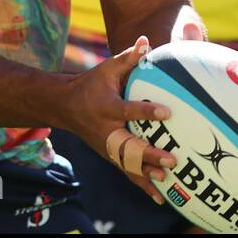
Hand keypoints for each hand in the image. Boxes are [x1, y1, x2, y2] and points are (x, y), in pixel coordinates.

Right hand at [58, 35, 176, 203]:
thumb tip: (146, 40)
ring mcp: (107, 146)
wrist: (65, 107)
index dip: (147, 111)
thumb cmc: (92, 84)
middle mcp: (106, 130)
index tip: (167, 112)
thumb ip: (128, 58)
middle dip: (149, 155)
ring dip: (146, 174)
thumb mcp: (107, 69)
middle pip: (129, 145)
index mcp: (107, 107)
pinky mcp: (109, 156)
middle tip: (172, 160)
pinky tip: (160, 197)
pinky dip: (142, 185)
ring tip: (167, 180)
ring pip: (127, 164)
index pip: (128, 110)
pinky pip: (126, 172)